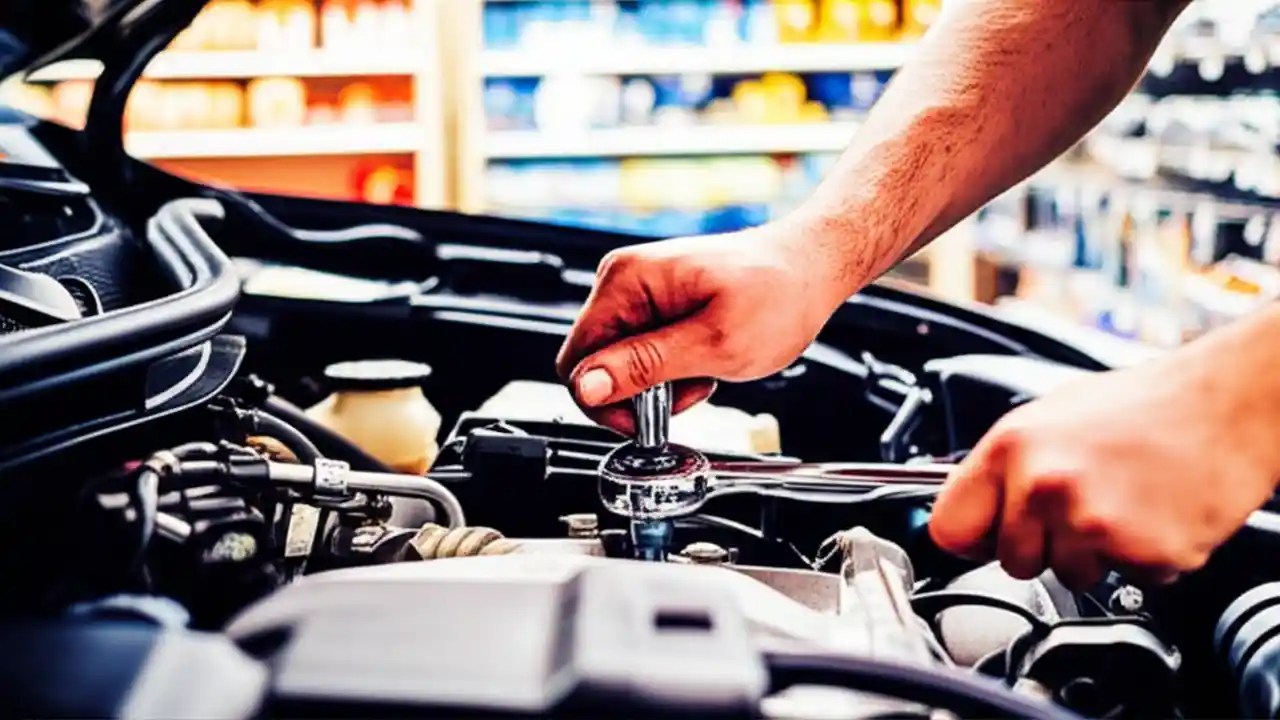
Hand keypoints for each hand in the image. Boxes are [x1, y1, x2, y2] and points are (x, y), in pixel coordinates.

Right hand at [555, 224, 847, 434]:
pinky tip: (703, 364)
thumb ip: (645, 365)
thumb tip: (587, 386)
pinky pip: (642, 353)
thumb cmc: (778, 294)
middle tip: (687, 391)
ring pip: (620, 363)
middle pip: (594, 363)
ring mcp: (639, 292)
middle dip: (636, 392)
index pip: (576, 360)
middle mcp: (623, 280)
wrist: (812, 269)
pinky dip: (670, 371)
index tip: (648, 417)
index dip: (606, 400)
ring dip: (658, 384)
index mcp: (627, 280)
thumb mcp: (714, 344)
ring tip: (703, 374)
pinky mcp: (656, 305)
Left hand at [929, 319, 1279, 588]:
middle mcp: (1045, 484)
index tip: (987, 536)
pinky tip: (1155, 513)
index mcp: (1011, 447)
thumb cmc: (1143, 406)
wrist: (1227, 403)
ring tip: (1125, 502)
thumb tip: (976, 504)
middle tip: (1084, 505)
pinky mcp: (1143, 552)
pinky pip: (1128, 579)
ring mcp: (1093, 522)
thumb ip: (1005, 466)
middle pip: (1011, 562)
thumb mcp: (1048, 417)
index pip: (948, 527)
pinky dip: (1144, 558)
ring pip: (1069, 576)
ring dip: (1097, 553)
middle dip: (1044, 545)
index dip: (971, 537)